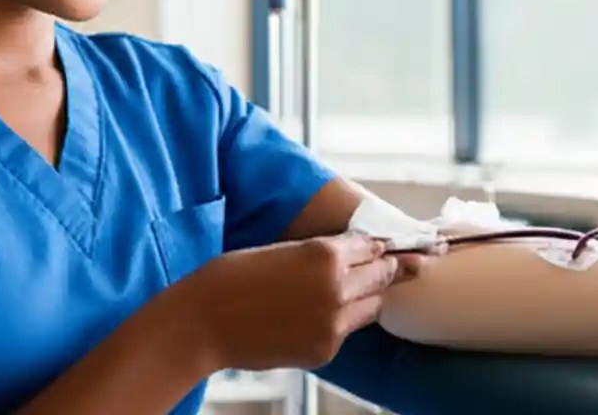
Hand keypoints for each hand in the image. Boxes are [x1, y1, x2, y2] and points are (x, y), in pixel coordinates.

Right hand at [185, 233, 405, 371]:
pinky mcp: (324, 350)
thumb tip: (356, 253)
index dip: (378, 246)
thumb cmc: (235, 276)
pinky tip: (322, 314)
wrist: (204, 322)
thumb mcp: (284, 249)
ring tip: (355, 290)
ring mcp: (334, 324)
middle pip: (382, 276)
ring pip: (372, 307)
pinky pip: (347, 332)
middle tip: (393, 265)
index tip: (385, 247)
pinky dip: (342, 322)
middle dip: (384, 269)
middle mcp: (338, 288)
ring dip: (368, 296)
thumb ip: (323, 252)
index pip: (373, 247)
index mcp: (326, 254)